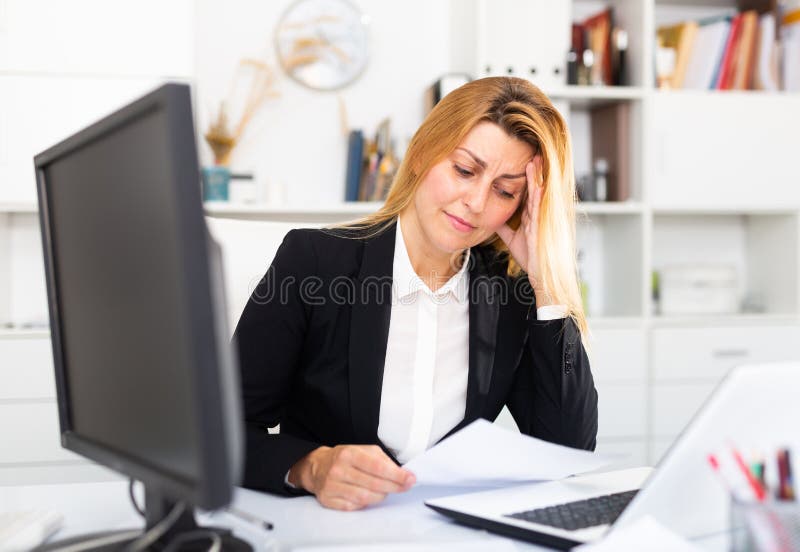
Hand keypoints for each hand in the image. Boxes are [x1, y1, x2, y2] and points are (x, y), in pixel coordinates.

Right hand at [288, 445, 415, 510]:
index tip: (410, 479)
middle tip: (405, 486)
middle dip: (393, 487)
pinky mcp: (328, 500)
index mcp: (349, 454)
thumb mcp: (363, 451)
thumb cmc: (345, 458)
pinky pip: (353, 507)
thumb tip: (402, 474)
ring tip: (385, 491)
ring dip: (380, 496)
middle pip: (373, 484)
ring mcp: (332, 486)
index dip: (396, 475)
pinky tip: (368, 496)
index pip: (377, 467)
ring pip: (365, 498)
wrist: (318, 466)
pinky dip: (365, 503)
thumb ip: (383, 461)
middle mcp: (339, 469)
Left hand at [495, 155, 547, 298]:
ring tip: (534, 161)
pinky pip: (539, 209)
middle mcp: (538, 215)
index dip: (527, 179)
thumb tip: (492, 220)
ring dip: (536, 178)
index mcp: (532, 217)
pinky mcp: (542, 228)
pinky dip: (538, 196)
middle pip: (536, 189)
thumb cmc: (531, 259)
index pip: (529, 193)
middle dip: (534, 172)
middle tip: (532, 154)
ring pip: (539, 195)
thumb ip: (504, 228)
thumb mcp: (512, 240)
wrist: (542, 275)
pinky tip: (536, 184)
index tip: (525, 163)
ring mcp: (542, 220)